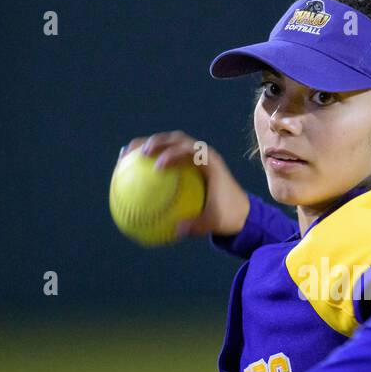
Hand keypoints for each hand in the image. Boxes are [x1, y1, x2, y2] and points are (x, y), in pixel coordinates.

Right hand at [118, 131, 249, 239]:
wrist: (243, 211)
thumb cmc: (229, 216)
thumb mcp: (214, 222)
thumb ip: (197, 225)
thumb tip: (176, 231)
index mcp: (211, 163)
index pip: (191, 151)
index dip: (173, 154)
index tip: (157, 166)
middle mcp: (203, 154)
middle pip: (176, 140)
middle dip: (156, 142)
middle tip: (139, 153)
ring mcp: (195, 156)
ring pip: (169, 143)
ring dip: (149, 145)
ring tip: (127, 153)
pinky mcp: (189, 162)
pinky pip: (168, 156)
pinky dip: (150, 159)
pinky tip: (130, 168)